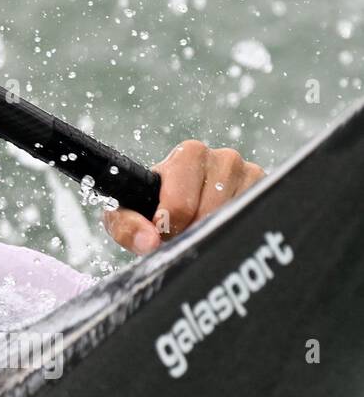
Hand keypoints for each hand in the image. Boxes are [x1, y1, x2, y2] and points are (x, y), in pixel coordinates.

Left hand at [102, 140, 265, 255]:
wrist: (182, 209)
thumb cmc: (153, 208)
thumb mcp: (128, 215)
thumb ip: (127, 226)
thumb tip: (149, 242)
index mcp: (189, 154)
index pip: (181, 201)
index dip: (169, 224)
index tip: (162, 233)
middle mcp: (224, 158)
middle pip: (209, 212)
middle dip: (191, 230)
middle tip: (181, 235)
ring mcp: (250, 174)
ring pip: (232, 218)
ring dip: (214, 232)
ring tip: (199, 230)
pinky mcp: (269, 192)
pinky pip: (254, 220)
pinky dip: (236, 232)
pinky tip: (222, 230)